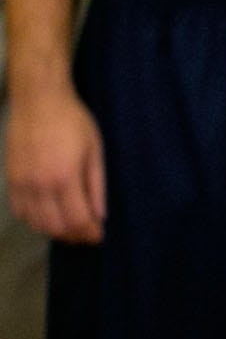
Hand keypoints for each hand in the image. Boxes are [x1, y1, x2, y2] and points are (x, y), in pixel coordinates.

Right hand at [6, 86, 104, 242]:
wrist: (38, 102)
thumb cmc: (73, 121)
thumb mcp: (94, 149)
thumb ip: (96, 185)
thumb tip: (100, 215)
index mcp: (64, 177)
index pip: (77, 219)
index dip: (89, 233)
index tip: (99, 236)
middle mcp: (39, 186)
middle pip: (55, 226)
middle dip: (74, 236)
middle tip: (87, 235)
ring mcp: (22, 185)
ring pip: (36, 223)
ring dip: (54, 231)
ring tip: (71, 228)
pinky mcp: (10, 181)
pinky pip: (20, 212)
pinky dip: (34, 220)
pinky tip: (48, 216)